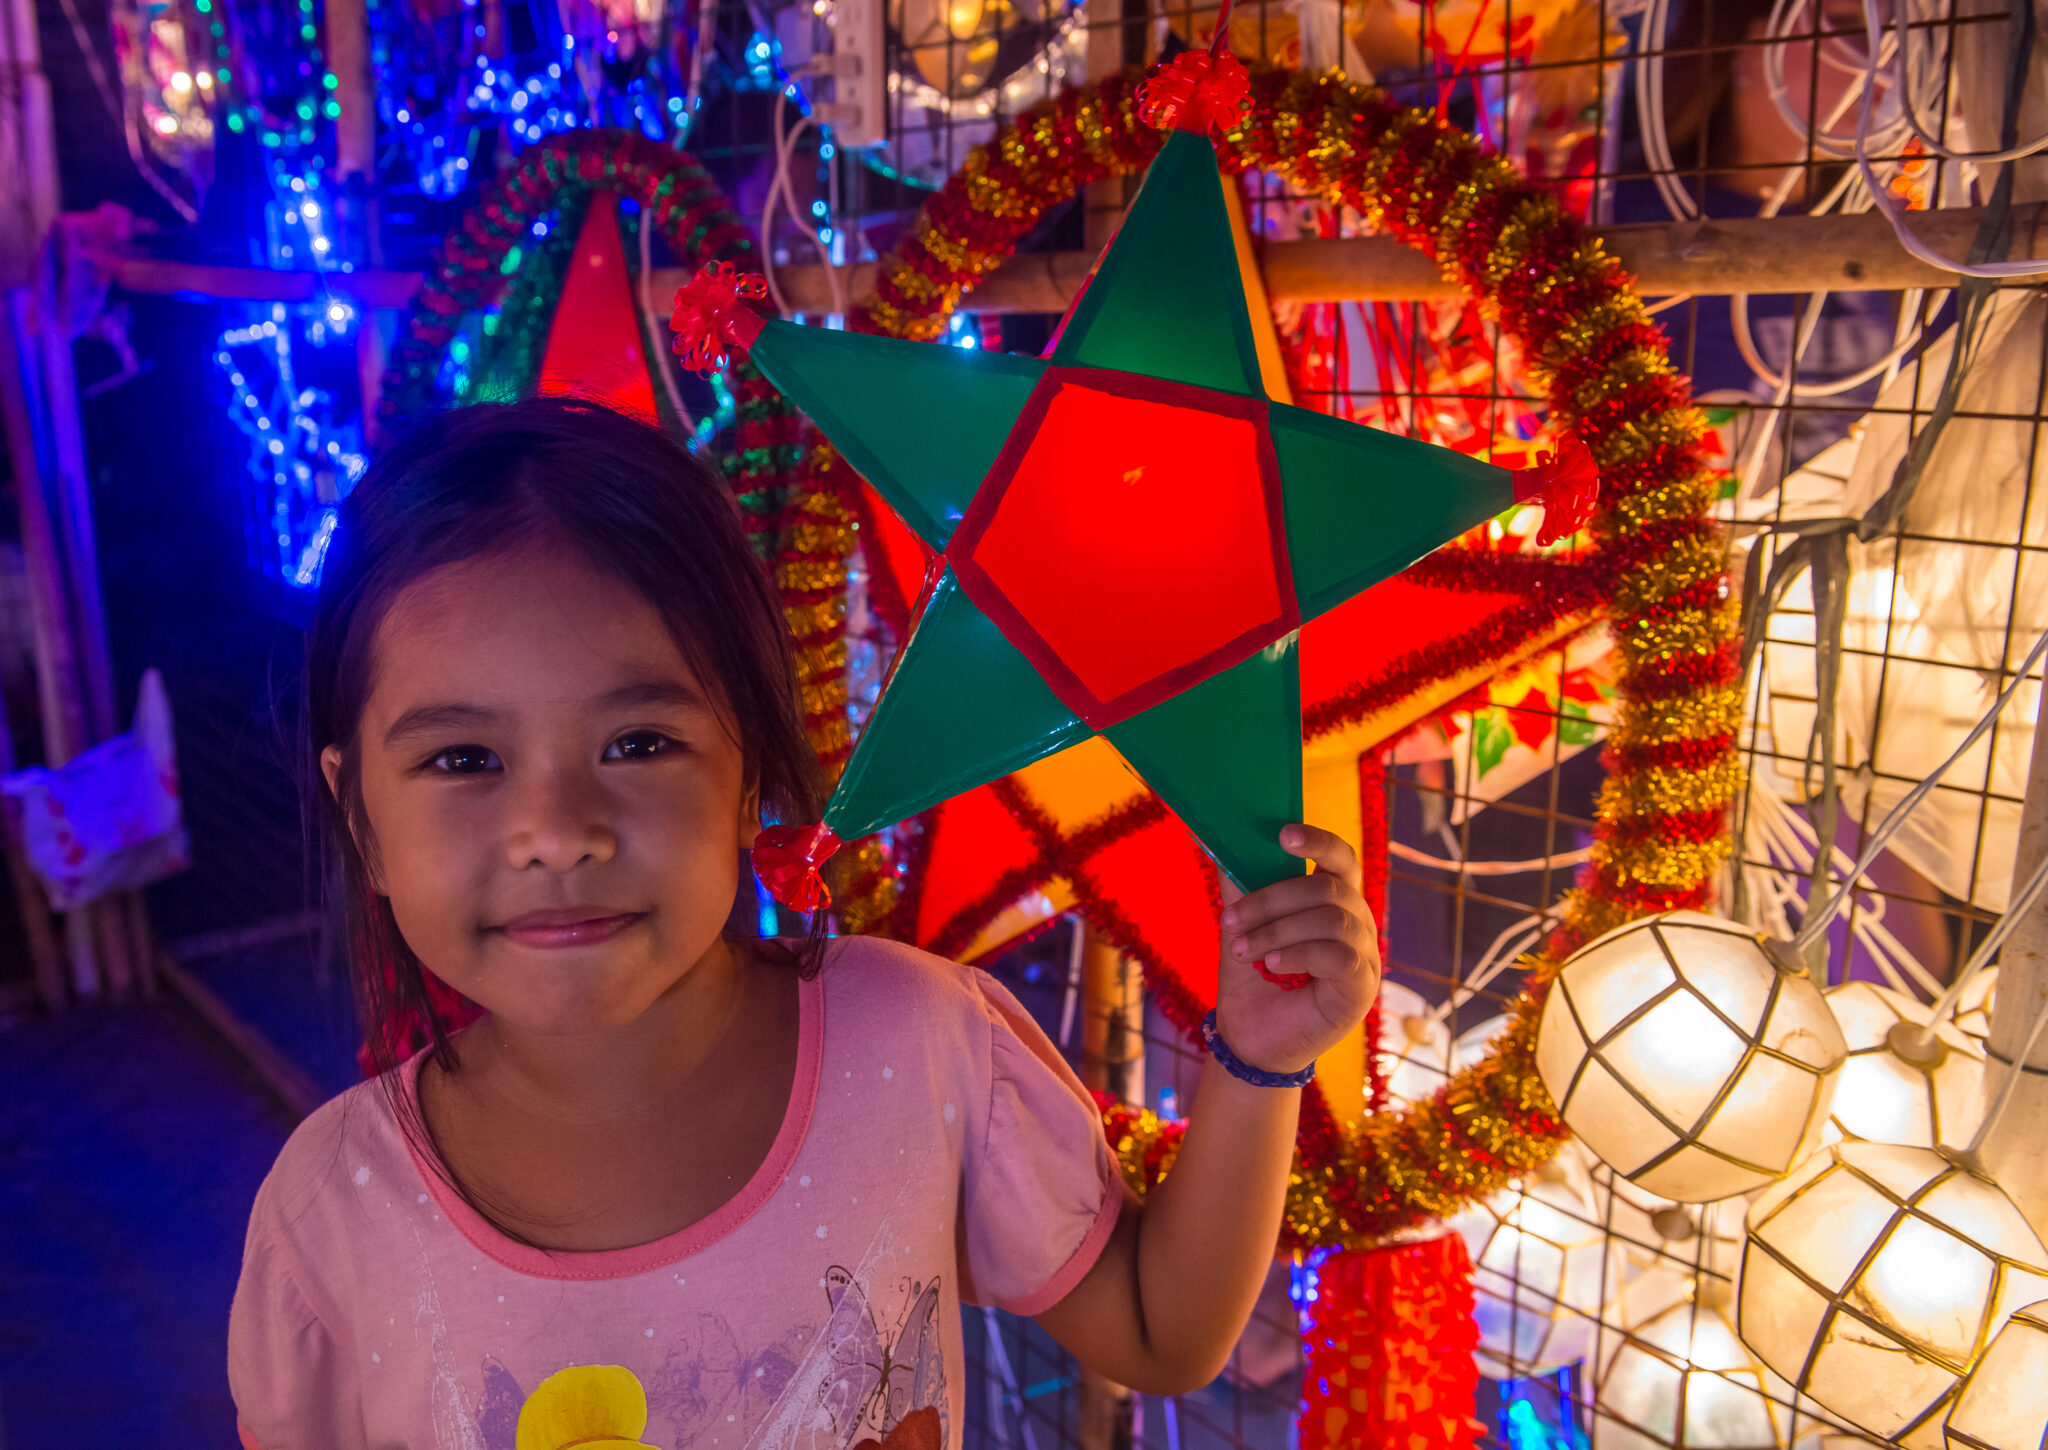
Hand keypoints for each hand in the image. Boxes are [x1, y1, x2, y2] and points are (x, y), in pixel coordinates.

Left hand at [1213, 824, 1380, 1076]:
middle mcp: (1357, 923)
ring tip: (1244, 950)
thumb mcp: (1241, 927)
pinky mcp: (1363, 987)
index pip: (1341, 858)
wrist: (1251, 1041)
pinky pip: (1338, 956)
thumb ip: (1239, 886)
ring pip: (1331, 920)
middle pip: (1327, 888)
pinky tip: (1273, 965)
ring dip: (1278, 931)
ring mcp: (1365, 956)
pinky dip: (1298, 954)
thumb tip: (1220, 839)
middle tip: (1230, 921)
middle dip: (1271, 901)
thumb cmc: (1252, 981)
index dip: (1317, 841)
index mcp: (1333, 901)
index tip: (1282, 835)